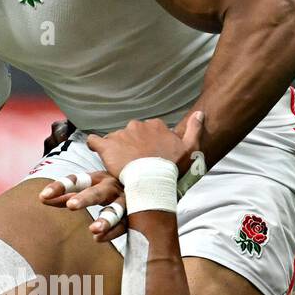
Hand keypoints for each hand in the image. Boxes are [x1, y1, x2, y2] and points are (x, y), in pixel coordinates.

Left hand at [38, 170, 128, 241]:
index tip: (42, 197)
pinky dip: (112, 232)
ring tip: (93, 230)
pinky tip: (98, 238)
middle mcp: (112, 187)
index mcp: (98, 178)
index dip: (60, 187)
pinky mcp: (135, 216)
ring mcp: (125, 201)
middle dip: (85, 199)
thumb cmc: (108, 188)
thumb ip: (67, 195)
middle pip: (97, 192)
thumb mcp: (89, 188)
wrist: (148, 185)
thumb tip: (42, 199)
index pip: (77, 180)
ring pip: (116, 210)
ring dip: (106, 219)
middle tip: (70, 206)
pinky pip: (124, 225)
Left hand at [87, 115, 202, 181]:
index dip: (148, 143)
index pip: (149, 130)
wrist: (152, 180)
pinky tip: (96, 151)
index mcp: (155, 126)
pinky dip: (94, 145)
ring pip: (116, 139)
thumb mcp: (190, 149)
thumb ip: (194, 129)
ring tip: (119, 164)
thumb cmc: (171, 168)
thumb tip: (200, 113)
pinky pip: (94, 141)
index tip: (149, 155)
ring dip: (117, 149)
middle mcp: (138, 126)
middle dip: (132, 145)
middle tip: (134, 162)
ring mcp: (121, 135)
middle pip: (132, 134)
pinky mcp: (107, 146)